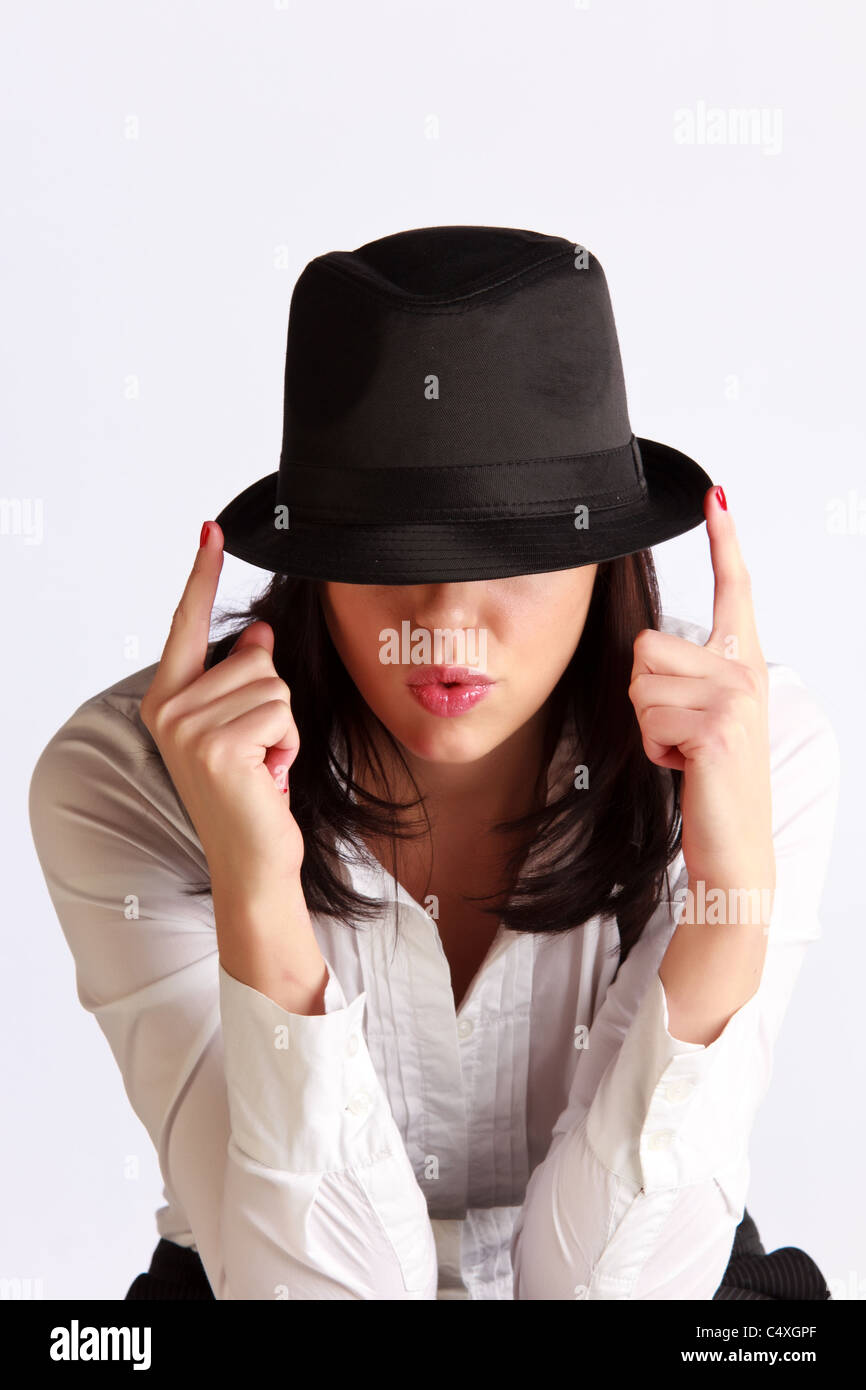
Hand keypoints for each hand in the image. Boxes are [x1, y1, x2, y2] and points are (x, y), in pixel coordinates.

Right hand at [140, 520, 304, 896]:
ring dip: (285, 726)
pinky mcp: (217, 745)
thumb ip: (242, 678)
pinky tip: (269, 776)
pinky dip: (290, 744)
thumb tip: (260, 634)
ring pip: (272, 682)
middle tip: (259, 752)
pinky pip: (281, 711)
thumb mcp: (245, 726)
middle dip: (274, 702)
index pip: (186, 624)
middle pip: (254, 657)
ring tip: (264, 765)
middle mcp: (169, 710)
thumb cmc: (252, 794)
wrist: (253, 861)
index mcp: (168, 700)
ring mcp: (188, 727)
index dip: (202, 575)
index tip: (212, 530)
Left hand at [627, 486, 774, 898]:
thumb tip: (646, 647)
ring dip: (646, 725)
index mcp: (743, 664)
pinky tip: (685, 768)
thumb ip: (685, 675)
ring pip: (638, 682)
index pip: (733, 589)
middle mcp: (744, 671)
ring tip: (683, 753)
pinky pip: (646, 716)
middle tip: (679, 736)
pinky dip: (652, 749)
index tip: (715, 494)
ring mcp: (735, 696)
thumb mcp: (699, 717)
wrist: (734, 845)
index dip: (724, 540)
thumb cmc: (709, 782)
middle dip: (643, 695)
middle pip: (645, 646)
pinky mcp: (716, 726)